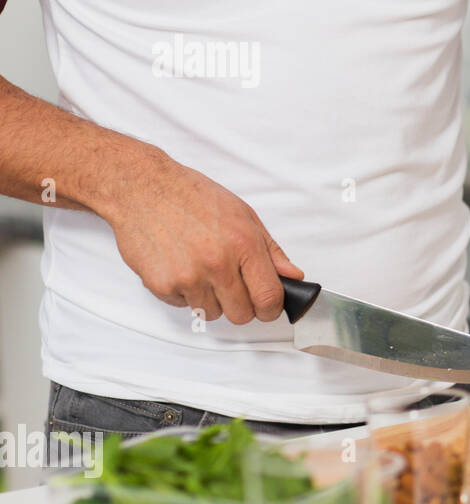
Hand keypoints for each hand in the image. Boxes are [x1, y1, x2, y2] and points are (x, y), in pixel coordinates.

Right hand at [103, 151, 303, 323]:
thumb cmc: (192, 196)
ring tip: (202, 269)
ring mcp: (187, 277)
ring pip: (212, 313)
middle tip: (233, 286)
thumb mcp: (243, 214)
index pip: (269, 297)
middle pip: (242, 315)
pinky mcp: (161, 285)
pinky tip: (180, 266)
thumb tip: (293, 276)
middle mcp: (217, 263)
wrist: (142, 188)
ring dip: (211, 299)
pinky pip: (183, 306)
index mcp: (243, 244)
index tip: (268, 307)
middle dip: (242, 306)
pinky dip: (184, 293)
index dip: (272, 308)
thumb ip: (271, 250)